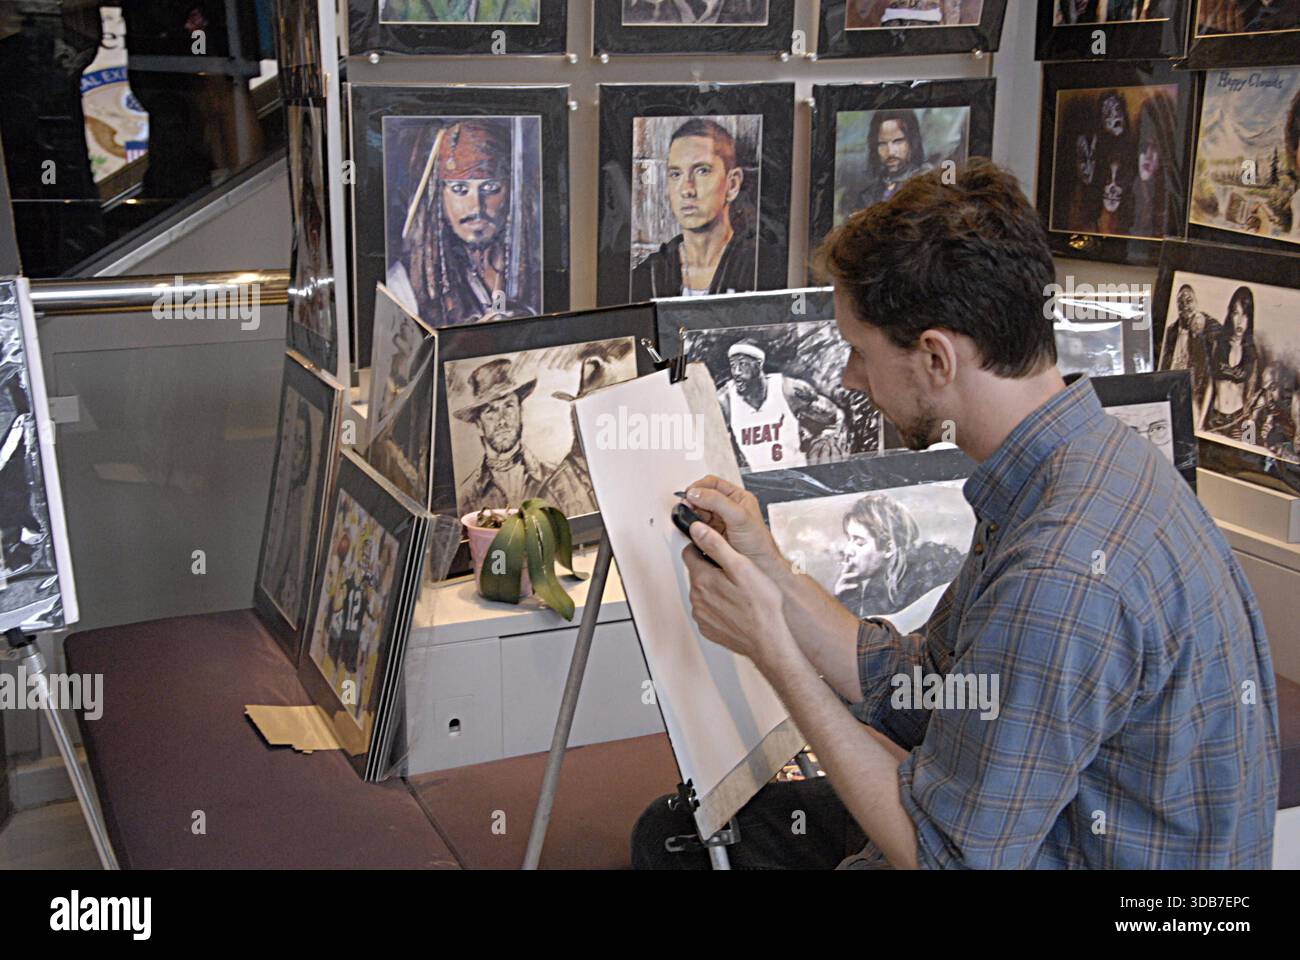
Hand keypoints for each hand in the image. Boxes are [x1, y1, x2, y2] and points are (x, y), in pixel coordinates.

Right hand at [681, 475, 786, 579]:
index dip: (699, 487)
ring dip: (692, 514)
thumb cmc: (758, 544)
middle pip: (702, 497)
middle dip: (693, 501)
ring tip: (690, 519)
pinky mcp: (713, 535)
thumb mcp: (738, 517)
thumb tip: (696, 494)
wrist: (760, 568)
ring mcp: (719, 522)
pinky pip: (697, 526)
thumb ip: (717, 502)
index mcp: (738, 497)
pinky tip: (693, 530)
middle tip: (686, 507)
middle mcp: (728, 508)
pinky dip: (692, 527)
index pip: (713, 483)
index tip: (689, 494)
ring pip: (698, 512)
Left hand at [681, 519, 796, 671]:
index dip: (703, 546)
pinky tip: (736, 607)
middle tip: (735, 572)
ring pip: (702, 592)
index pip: (689, 552)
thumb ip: (717, 546)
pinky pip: (708, 611)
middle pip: (696, 573)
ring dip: (715, 589)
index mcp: (703, 580)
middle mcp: (697, 599)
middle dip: (711, 568)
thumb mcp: (742, 567)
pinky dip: (718, 607)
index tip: (717, 549)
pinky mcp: (709, 629)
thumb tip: (697, 530)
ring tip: (738, 592)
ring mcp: (702, 616)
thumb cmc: (762, 607)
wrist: (770, 641)